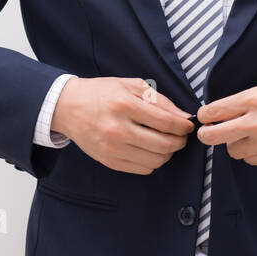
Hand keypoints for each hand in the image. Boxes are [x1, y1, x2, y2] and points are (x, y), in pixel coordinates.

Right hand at [52, 77, 195, 174]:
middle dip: (179, 141)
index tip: (188, 125)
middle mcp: (118, 128)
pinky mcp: (109, 161)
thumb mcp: (130, 85)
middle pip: (163, 144)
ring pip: (156, 160)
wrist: (68, 108)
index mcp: (124, 104)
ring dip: (168, 153)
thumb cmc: (101, 93)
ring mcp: (112, 148)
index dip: (184, 126)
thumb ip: (159, 100)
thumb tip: (183, 117)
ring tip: (166, 142)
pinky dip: (153, 161)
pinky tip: (150, 149)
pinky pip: (142, 169)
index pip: (166, 122)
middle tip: (181, 136)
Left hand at [196, 77, 256, 166]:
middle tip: (207, 133)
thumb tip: (221, 114)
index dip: (204, 115)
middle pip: (213, 136)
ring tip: (249, 134)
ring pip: (232, 151)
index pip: (214, 111)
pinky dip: (252, 153)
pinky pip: (250, 160)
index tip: (204, 117)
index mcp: (254, 99)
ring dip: (235, 143)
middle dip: (206, 135)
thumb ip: (244, 103)